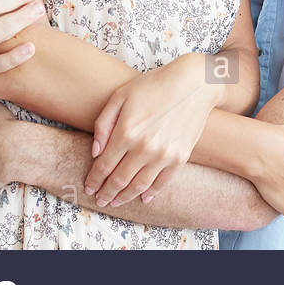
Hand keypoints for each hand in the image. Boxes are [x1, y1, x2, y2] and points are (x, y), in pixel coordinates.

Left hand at [84, 53, 218, 207]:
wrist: (194, 83)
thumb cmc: (154, 85)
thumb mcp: (121, 96)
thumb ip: (103, 123)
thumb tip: (95, 152)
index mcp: (126, 132)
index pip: (104, 165)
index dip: (94, 180)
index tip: (89, 188)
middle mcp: (144, 147)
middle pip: (119, 179)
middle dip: (107, 192)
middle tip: (100, 200)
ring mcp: (164, 155)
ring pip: (139, 185)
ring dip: (125, 196)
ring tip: (116, 201)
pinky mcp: (180, 157)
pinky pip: (163, 182)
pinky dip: (151, 193)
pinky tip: (143, 197)